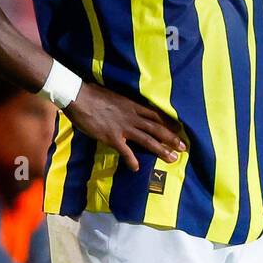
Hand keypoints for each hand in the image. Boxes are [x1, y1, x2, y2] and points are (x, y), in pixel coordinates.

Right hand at [66, 83, 186, 172]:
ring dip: (161, 150)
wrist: (78, 96)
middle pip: (157, 128)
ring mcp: (123, 127)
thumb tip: (125, 107)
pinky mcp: (112, 137)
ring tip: (172, 159)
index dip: (168, 123)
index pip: (156, 115)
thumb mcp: (114, 96)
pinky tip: (136, 168)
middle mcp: (132, 116)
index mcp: (132, 105)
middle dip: (171, 139)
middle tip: (184, 148)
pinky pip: (125, 151)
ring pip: (148, 140)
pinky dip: (132, 160)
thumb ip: (123, 104)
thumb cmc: (93, 94)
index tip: (179, 129)